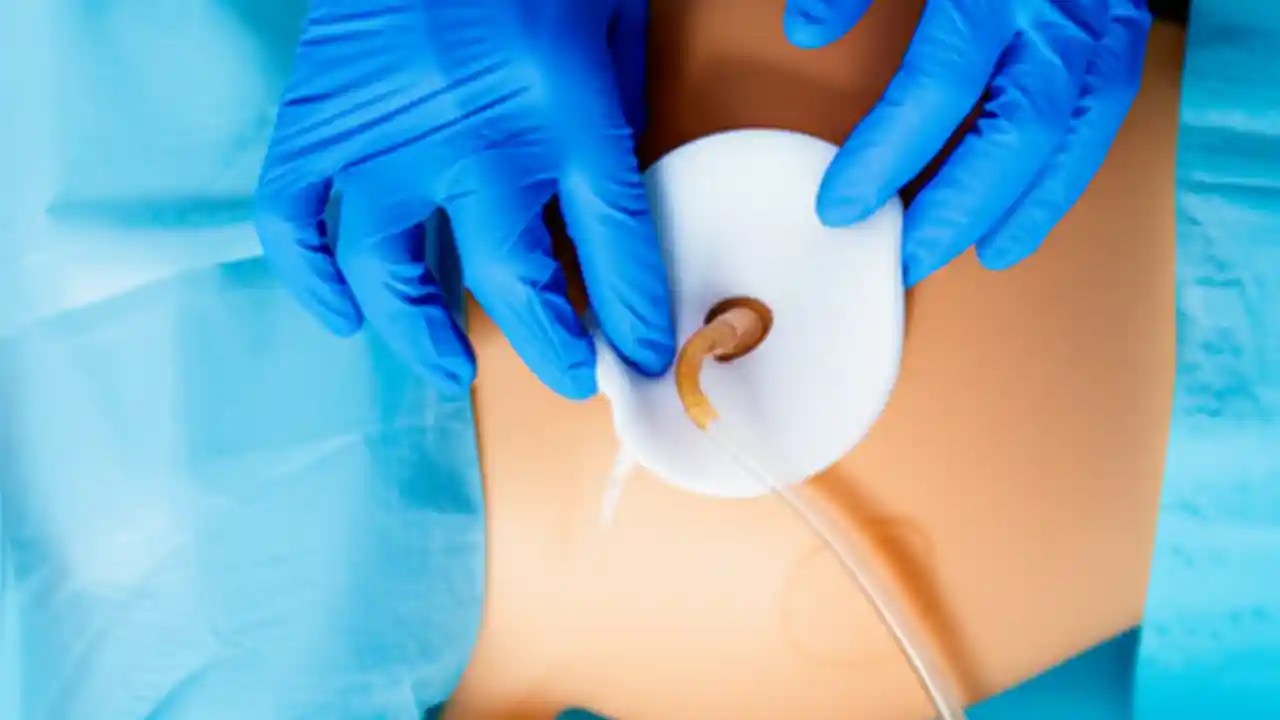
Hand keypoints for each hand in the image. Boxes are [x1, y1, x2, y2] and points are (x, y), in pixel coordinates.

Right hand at [256, 0, 674, 398]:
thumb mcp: (611, 22)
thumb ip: (612, 114)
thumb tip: (600, 212)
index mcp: (564, 104)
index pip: (612, 239)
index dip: (630, 313)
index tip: (637, 358)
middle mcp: (474, 134)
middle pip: (510, 273)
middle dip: (546, 342)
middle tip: (565, 374)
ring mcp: (384, 132)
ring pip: (389, 264)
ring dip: (420, 331)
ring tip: (449, 366)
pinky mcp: (317, 117)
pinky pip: (293, 218)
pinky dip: (309, 277)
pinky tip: (343, 314)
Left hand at [784, 0, 1152, 284]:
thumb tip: (806, 34)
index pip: (936, 87)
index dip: (887, 155)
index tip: (840, 207)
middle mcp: (1055, 15)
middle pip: (1016, 132)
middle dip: (960, 208)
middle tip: (907, 258)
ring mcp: (1100, 27)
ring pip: (1072, 139)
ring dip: (1023, 208)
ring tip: (976, 257)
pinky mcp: (1124, 36)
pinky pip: (1101, 122)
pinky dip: (1064, 178)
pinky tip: (1026, 216)